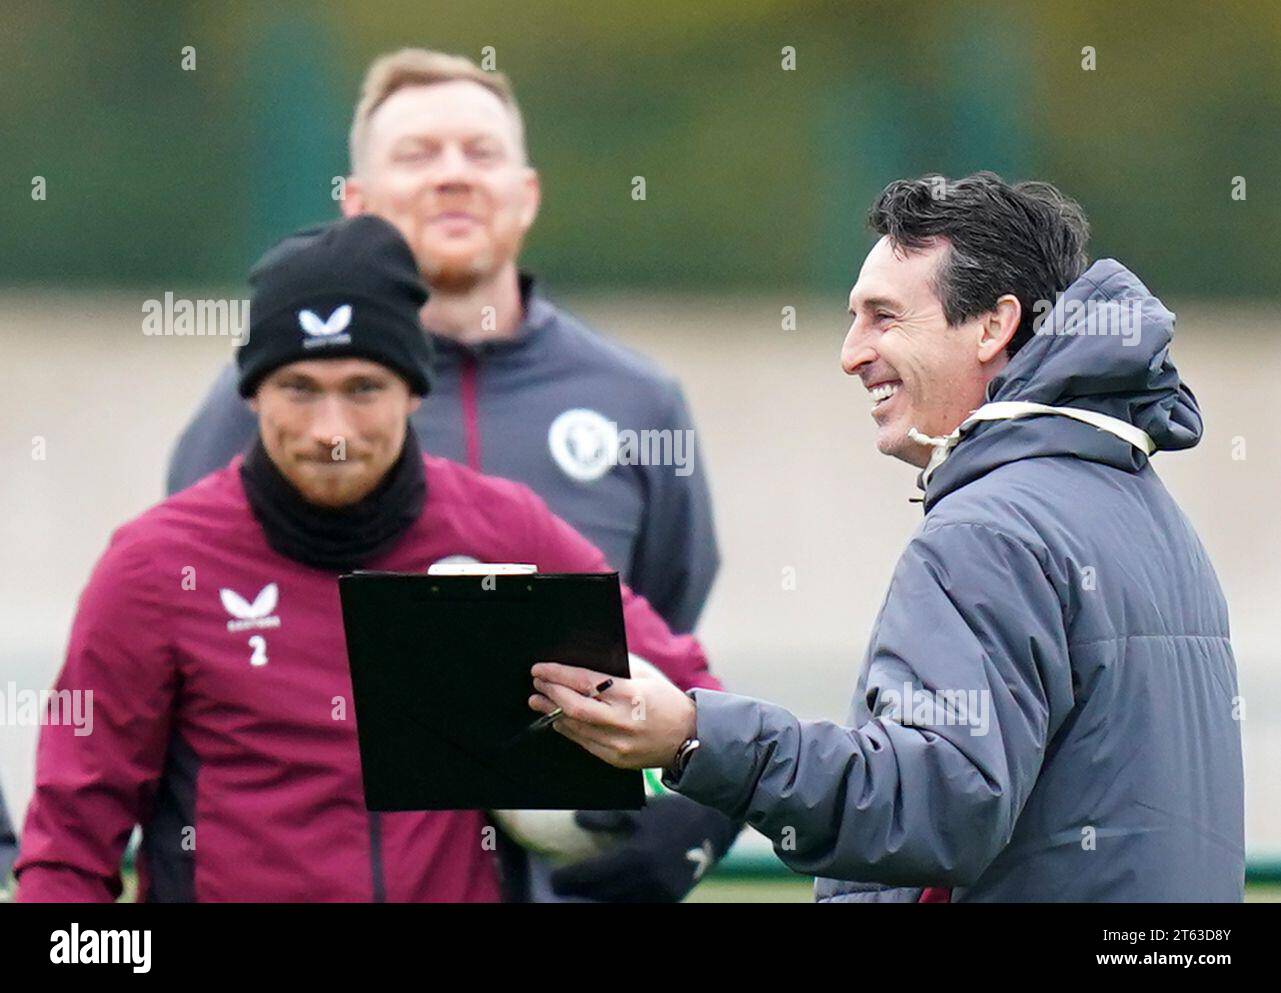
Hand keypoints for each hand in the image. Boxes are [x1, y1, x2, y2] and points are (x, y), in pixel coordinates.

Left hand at [529, 662, 696, 769]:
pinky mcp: (615, 759)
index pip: (585, 682)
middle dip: (551, 692)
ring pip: (574, 727)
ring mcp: (617, 743)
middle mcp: (622, 721)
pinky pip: (583, 743)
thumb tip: (586, 660)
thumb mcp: (647, 677)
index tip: (540, 669)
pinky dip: (567, 729)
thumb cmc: (667, 702)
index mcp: (630, 695)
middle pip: (574, 707)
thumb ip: (618, 668)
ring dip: (552, 712)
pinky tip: (557, 719)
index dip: (559, 675)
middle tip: (537, 683)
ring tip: (538, 700)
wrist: (689, 738)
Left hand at [551, 794, 739, 902]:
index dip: (572, 879)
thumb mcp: (639, 810)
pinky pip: (639, 903)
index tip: (555, 879)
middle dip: (581, 891)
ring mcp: (660, 892)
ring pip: (620, 901)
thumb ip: (607, 817)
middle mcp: (647, 879)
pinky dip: (622, 900)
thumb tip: (576, 820)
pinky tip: (609, 895)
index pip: (594, 874)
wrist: (713, 828)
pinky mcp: (670, 898)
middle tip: (561, 886)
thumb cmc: (672, 814)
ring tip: (583, 891)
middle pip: (604, 892)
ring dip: (599, 897)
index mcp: (636, 856)